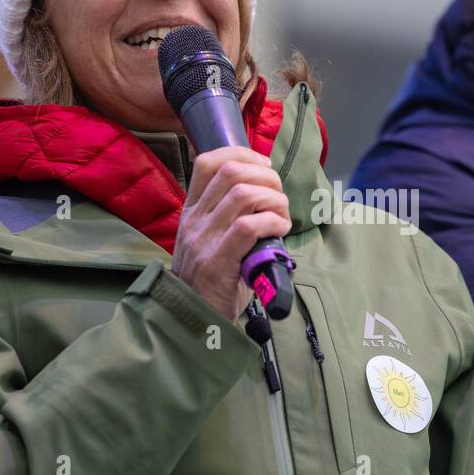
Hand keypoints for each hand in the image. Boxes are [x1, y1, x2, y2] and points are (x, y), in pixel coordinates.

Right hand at [172, 146, 291, 321]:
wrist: (195, 320)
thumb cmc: (213, 279)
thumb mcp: (212, 240)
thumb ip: (229, 216)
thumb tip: (267, 193)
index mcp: (191, 211)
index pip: (208, 162)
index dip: (242, 154)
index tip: (265, 166)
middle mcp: (194, 220)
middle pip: (231, 172)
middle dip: (266, 176)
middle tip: (279, 195)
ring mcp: (203, 240)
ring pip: (244, 195)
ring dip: (274, 200)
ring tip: (282, 216)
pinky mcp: (218, 261)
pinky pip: (249, 227)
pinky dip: (273, 222)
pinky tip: (280, 231)